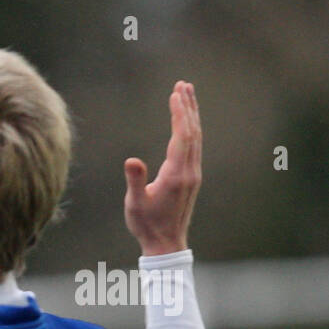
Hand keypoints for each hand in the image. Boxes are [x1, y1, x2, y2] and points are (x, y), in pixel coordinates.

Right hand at [124, 80, 201, 256]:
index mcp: (176, 174)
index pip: (181, 136)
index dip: (179, 113)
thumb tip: (131, 160)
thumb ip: (135, 181)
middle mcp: (189, 171)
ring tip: (186, 95)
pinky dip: (191, 129)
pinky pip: (195, 146)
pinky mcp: (191, 177)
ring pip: (196, 137)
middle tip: (183, 84)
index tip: (175, 93)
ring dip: (191, 115)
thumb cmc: (147, 225)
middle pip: (193, 132)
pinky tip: (187, 122)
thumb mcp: (135, 204)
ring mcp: (193, 174)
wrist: (166, 243)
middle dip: (188, 107)